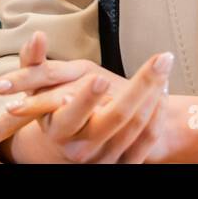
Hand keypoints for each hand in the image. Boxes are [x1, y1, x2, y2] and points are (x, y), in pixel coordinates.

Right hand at [0, 31, 173, 162]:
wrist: (70, 145)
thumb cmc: (55, 108)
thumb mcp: (39, 88)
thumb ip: (33, 61)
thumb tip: (37, 35)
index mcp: (59, 130)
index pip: (75, 115)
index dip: (87, 98)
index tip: (101, 77)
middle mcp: (83, 149)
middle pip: (117, 117)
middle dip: (142, 85)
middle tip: (162, 58)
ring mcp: (106, 159)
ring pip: (138, 125)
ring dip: (155, 92)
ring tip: (164, 65)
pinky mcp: (126, 164)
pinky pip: (149, 138)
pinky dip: (160, 112)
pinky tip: (163, 89)